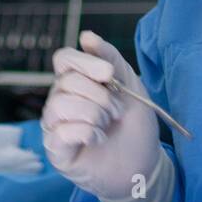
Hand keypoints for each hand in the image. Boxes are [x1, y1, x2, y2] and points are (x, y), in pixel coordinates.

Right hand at [42, 31, 161, 201]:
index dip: (84, 62)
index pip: (63, 59)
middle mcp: (60, 101)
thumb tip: (86, 36)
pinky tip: (99, 138)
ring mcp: (56, 127)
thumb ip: (110, 57)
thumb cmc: (134, 125)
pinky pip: (60, 132)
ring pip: (60, 105)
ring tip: (107, 124)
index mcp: (76, 82)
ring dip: (93, 113)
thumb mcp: (129, 84)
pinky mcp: (57, 152)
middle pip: (66, 82)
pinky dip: (86, 132)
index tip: (109, 74)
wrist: (144, 164)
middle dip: (99, 96)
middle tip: (117, 111)